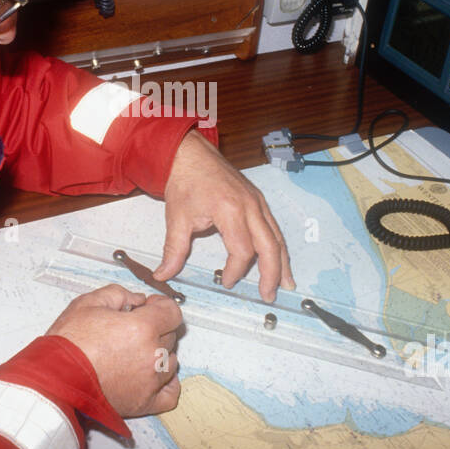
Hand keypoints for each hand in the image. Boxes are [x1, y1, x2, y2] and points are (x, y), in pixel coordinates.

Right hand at [46, 284, 181, 417]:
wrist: (54, 379)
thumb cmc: (68, 344)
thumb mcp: (88, 303)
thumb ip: (119, 294)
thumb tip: (137, 300)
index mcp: (143, 328)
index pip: (172, 312)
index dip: (161, 305)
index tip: (150, 307)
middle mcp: (152, 355)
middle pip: (170, 335)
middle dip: (155, 328)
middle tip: (131, 329)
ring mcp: (150, 382)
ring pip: (170, 362)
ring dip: (158, 354)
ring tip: (135, 352)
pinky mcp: (144, 404)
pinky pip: (171, 392)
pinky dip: (166, 382)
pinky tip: (153, 375)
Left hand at [154, 130, 295, 302]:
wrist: (190, 154)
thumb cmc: (185, 182)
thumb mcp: (177, 218)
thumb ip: (174, 250)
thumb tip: (163, 275)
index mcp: (230, 210)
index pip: (242, 250)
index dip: (235, 270)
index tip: (226, 281)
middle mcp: (250, 206)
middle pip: (269, 245)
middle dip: (271, 273)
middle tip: (268, 295)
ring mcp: (257, 201)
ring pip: (276, 237)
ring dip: (282, 262)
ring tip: (286, 284)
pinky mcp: (258, 200)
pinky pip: (274, 227)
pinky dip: (278, 246)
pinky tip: (280, 260)